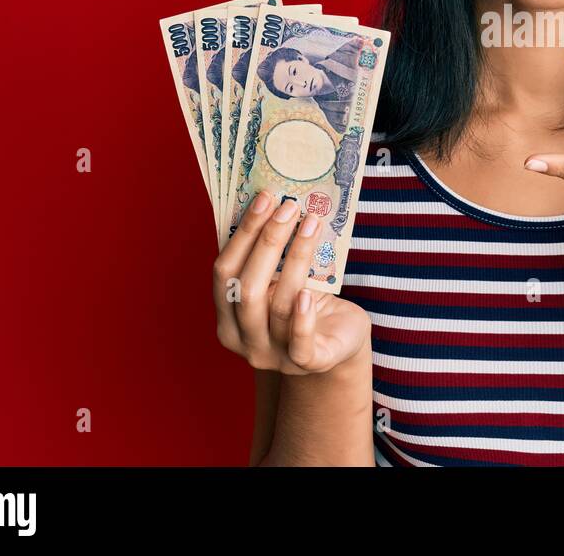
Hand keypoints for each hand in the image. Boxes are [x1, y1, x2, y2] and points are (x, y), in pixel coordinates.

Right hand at [213, 190, 370, 374]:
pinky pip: (300, 344)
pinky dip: (302, 318)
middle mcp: (245, 341)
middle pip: (247, 288)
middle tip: (289, 207)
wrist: (339, 342)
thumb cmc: (306, 304)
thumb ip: (268, 259)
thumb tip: (271, 204)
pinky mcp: (309, 363)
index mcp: (229, 320)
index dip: (243, 234)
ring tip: (312, 223)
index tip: (264, 199)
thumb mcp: (281, 283)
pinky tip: (308, 293)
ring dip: (296, 257)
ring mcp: (275, 357)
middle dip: (268, 241)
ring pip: (278, 304)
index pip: (224, 274)